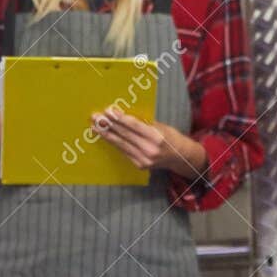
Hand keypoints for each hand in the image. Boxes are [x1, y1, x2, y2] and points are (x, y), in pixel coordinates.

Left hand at [91, 105, 207, 178]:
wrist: (181, 157)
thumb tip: (122, 116)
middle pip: (124, 135)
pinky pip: (124, 151)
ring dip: (106, 134)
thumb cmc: (171, 137)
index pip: (134, 126)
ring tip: (95, 126)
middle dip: (108, 125)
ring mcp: (144, 159)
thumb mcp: (162, 126)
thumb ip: (144, 123)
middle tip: (96, 117)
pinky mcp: (139, 165)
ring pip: (121, 144)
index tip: (108, 111)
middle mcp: (150, 149)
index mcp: (157, 137)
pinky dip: (114, 143)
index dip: (120, 118)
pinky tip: (106, 136)